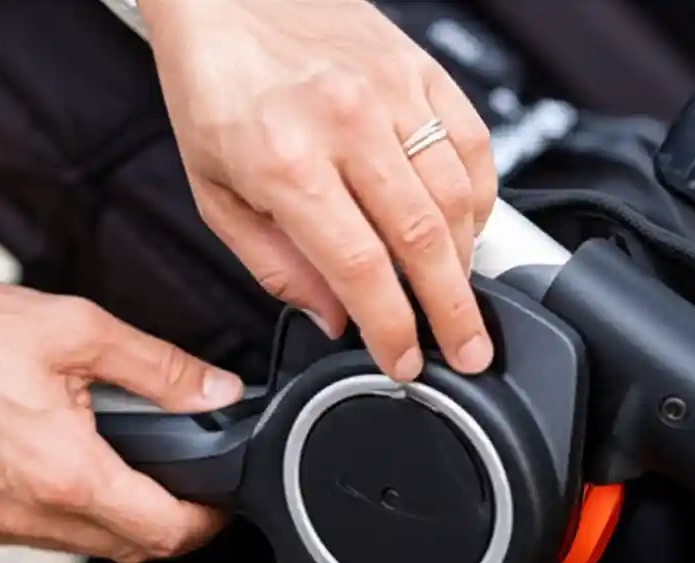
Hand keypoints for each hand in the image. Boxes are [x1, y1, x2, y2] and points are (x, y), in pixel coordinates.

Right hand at [0, 275, 241, 562]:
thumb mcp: (78, 331)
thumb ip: (161, 368)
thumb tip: (216, 391)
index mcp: (66, 474)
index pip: (164, 531)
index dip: (205, 520)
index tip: (218, 502)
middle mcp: (25, 516)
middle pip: (127, 547)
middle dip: (166, 523)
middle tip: (181, 485)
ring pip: (78, 545)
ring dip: (110, 518)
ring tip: (117, 465)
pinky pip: (26, 537)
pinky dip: (54, 514)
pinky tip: (50, 467)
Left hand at [141, 0, 498, 381]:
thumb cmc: (215, 83)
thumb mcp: (214, 190)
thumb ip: (275, 264)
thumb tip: (333, 317)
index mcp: (284, 159)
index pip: (362, 267)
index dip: (393, 328)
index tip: (405, 361)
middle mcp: (346, 122)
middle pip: (425, 240)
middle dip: (452, 311)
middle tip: (468, 352)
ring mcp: (392, 91)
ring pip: (458, 196)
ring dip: (467, 260)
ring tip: (459, 296)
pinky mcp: (420, 68)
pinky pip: (472, 142)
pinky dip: (480, 196)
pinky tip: (467, 226)